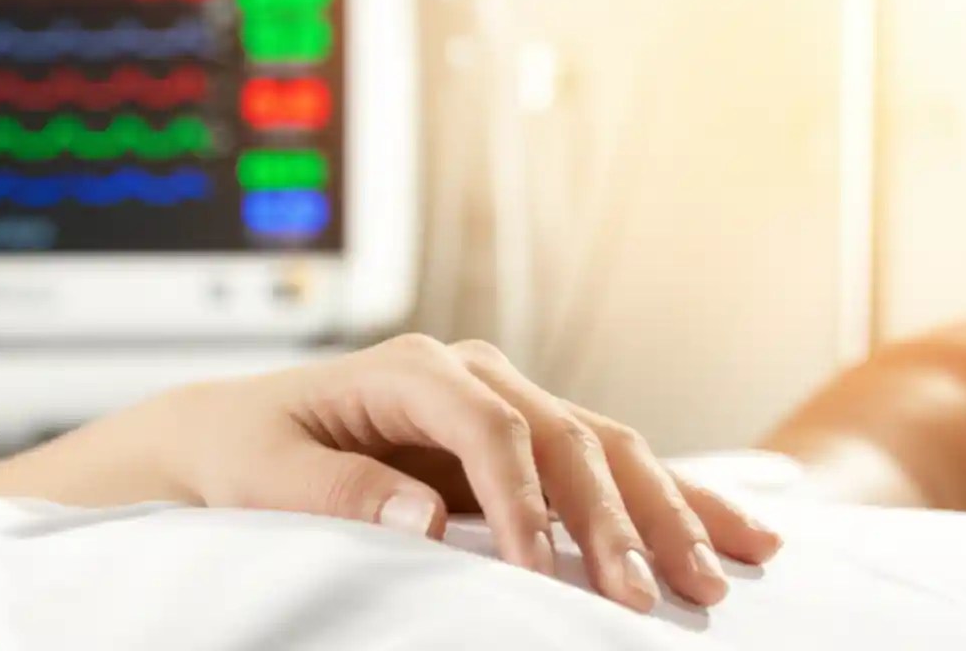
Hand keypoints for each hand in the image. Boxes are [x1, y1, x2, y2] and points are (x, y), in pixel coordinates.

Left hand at [0, 334, 781, 611]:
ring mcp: (500, 397)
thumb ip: (343, 489)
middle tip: (659, 595)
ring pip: (605, 444)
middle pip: (567, 436)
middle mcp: (470, 373)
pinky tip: (730, 530)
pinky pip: (603, 459)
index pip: (492, 430)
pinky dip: (667, 496)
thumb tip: (430, 514)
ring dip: (667, 509)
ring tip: (726, 570)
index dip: (525, 504)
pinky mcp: (516, 431)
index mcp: (411, 370)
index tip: (544, 574)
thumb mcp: (269, 474)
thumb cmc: (247, 452)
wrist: (236, 433)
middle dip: (619, 518)